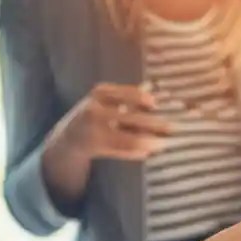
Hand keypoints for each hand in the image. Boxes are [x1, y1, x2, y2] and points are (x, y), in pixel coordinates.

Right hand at [48, 83, 171, 162]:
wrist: (68, 137)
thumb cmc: (96, 114)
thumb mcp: (106, 99)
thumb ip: (129, 95)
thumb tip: (157, 89)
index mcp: (100, 93)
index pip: (127, 93)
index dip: (144, 98)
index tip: (157, 104)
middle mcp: (94, 110)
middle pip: (131, 117)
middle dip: (154, 124)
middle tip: (172, 128)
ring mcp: (94, 130)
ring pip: (127, 138)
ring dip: (148, 142)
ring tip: (163, 143)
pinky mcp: (95, 147)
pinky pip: (121, 150)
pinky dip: (136, 151)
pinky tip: (147, 152)